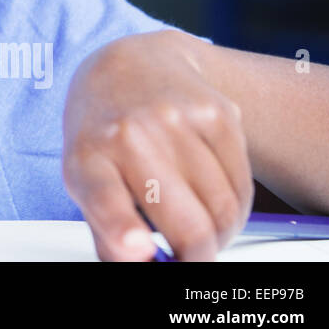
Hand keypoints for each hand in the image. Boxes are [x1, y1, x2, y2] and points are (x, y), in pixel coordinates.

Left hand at [62, 29, 253, 260]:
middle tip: (192, 260)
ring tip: (203, 228)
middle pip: (187, 223)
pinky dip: (237, 207)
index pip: (104, 196)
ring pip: (224, 210)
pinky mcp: (217, 112)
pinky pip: (243, 185)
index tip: (139, 249)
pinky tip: (215, 198)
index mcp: (87, 155)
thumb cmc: (104, 129)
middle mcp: (130, 132)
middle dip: (198, 258)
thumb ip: (107, 231)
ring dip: (221, 235)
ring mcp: (175, 119)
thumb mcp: (84, 176)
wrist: (133, 62)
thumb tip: (140, 267)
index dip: (122, 229)